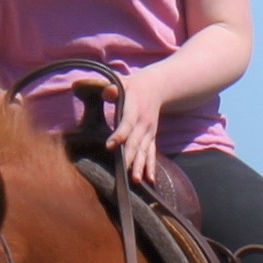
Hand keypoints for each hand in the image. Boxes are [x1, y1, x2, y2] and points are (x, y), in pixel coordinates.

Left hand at [108, 69, 166, 186]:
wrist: (156, 87)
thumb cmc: (131, 86)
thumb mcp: (121, 82)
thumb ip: (111, 86)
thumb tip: (107, 91)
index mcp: (134, 109)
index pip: (127, 123)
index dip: (119, 134)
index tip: (110, 145)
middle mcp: (144, 123)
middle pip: (136, 142)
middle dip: (130, 157)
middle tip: (122, 173)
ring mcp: (149, 132)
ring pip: (144, 151)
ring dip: (140, 166)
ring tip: (135, 180)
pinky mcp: (151, 138)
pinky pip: (151, 154)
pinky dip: (151, 166)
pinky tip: (150, 180)